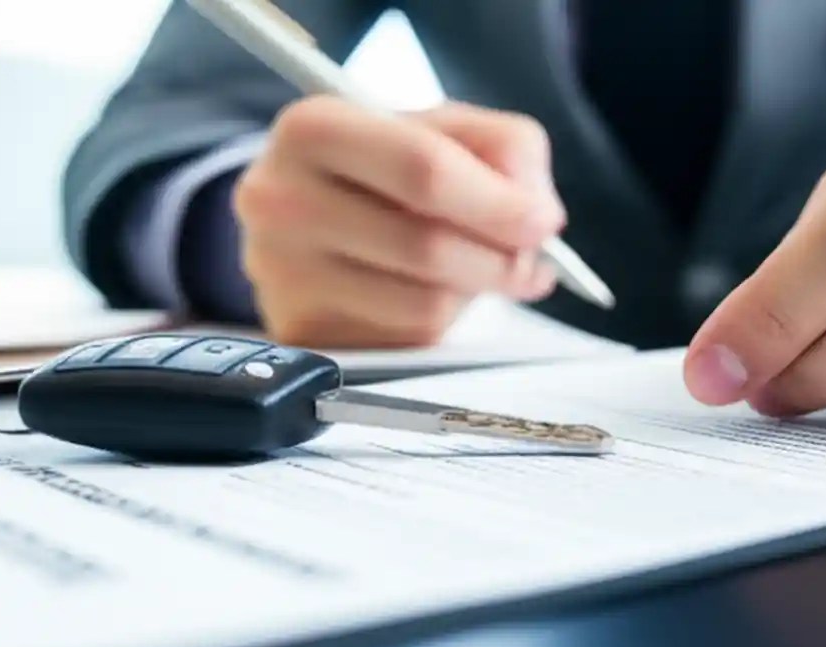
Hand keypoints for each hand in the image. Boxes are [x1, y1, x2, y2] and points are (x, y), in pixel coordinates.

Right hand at [234, 99, 564, 346]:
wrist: (305, 213)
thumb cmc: (384, 166)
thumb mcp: (441, 128)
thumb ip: (506, 149)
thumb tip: (538, 216)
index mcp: (313, 129)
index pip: (424, 170)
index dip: (500, 204)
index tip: (545, 223)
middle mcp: (280, 201)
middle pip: (427, 246)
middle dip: (502, 259)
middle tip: (534, 262)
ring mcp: (282, 275)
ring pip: (425, 304)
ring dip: (474, 292)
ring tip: (477, 268)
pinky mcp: (301, 333)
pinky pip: (408, 340)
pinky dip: (444, 320)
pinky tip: (437, 292)